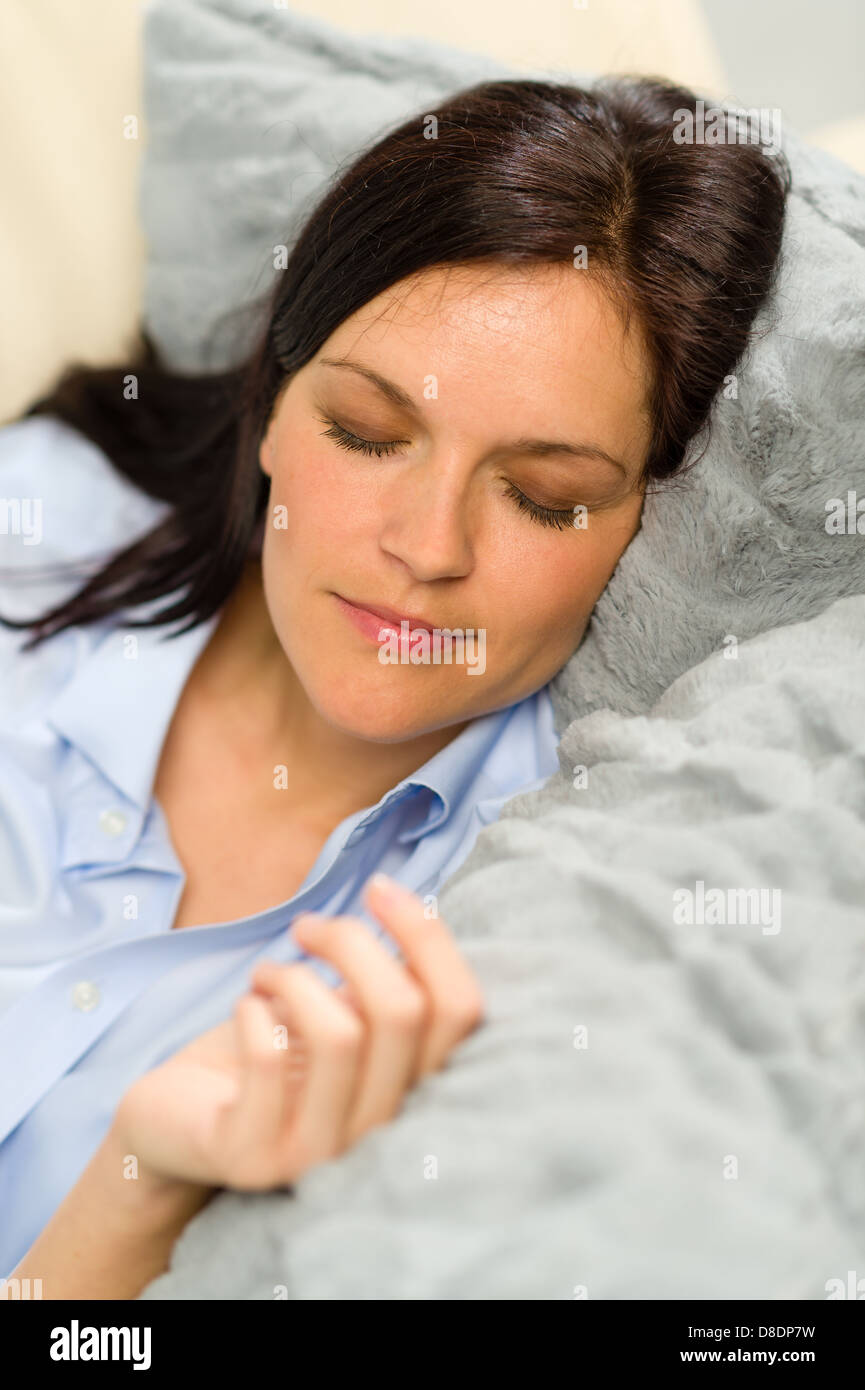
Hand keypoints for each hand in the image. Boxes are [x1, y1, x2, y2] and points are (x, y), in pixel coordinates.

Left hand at [113, 874, 483, 1192]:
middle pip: (404, 1012)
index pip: (461, 1009)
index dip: (428, 935)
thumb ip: (380, 982)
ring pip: (341, 1035)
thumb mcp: (334, 1010)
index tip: (379, 888)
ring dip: (295, 978)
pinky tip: (244, 1009)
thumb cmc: (265, 1051)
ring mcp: (319, 1156)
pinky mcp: (253, 1160)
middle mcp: (381, 1130)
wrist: (175, 1120)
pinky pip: (268, 1061)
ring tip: (266, 973)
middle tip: (305, 928)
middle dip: (353, 943)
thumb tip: (407, 911)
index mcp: (412, 1086)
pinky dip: (253, 1011)